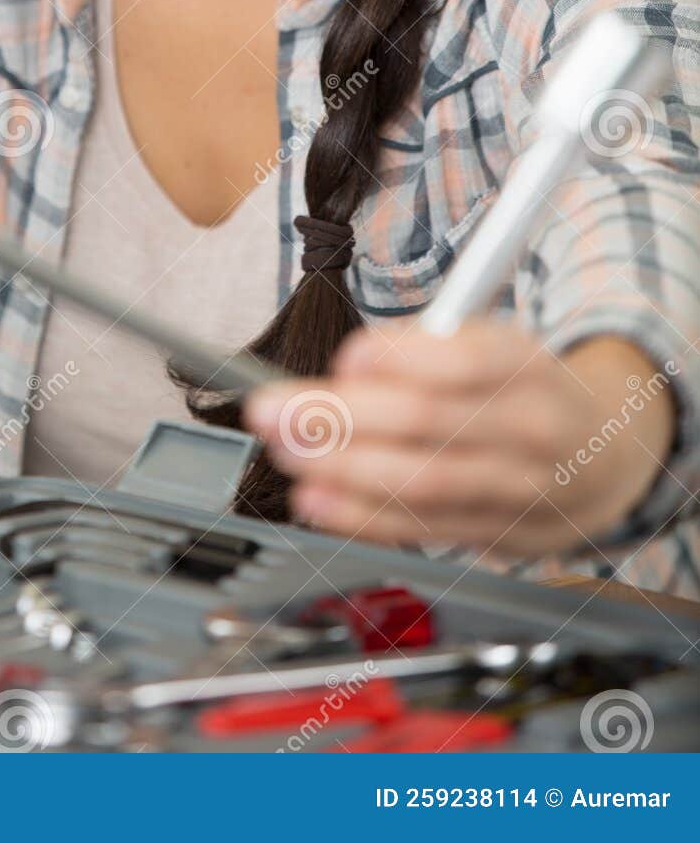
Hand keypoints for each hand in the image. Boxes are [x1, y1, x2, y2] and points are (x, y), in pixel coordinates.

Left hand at [243, 320, 670, 560]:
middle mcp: (527, 428)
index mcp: (524, 364)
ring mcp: (514, 488)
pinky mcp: (494, 535)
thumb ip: (421, 351)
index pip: (467, 359)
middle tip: (276, 410)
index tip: (345, 357)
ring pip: (423, 482)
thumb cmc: (522, 388)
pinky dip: (361, 517)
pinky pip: (421, 528)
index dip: (401, 359)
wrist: (600, 456)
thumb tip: (346, 371)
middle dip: (340, 416)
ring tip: (286, 452)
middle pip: (429, 423)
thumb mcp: (489, 342)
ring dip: (341, 469)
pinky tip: (315, 500)